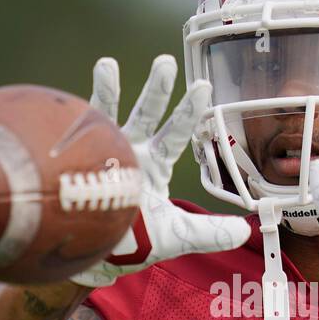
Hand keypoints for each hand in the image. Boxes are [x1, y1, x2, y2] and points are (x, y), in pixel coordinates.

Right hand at [70, 54, 250, 287]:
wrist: (98, 257)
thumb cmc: (138, 244)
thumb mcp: (177, 236)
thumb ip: (210, 231)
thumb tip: (246, 231)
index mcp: (156, 164)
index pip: (176, 134)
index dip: (189, 111)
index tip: (202, 86)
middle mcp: (132, 152)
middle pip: (147, 114)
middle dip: (156, 89)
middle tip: (165, 62)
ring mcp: (104, 152)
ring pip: (108, 115)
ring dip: (108, 90)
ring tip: (107, 64)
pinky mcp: (79, 159)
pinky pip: (77, 133)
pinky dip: (77, 116)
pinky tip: (72, 104)